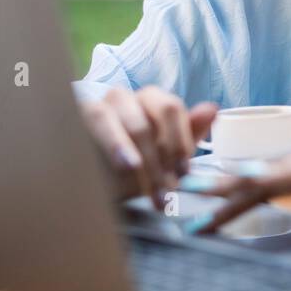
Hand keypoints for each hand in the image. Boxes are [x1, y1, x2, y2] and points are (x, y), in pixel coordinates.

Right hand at [79, 87, 217, 207]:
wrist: (82, 185)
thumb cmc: (126, 170)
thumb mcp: (162, 159)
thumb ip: (187, 134)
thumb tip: (212, 109)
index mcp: (150, 102)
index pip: (173, 109)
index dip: (181, 141)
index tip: (184, 174)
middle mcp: (126, 98)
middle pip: (159, 112)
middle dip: (166, 156)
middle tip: (167, 191)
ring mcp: (102, 104)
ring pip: (133, 121)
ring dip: (146, 157)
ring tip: (153, 184)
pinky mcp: (77, 115)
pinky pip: (99, 121)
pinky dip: (116, 144)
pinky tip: (127, 164)